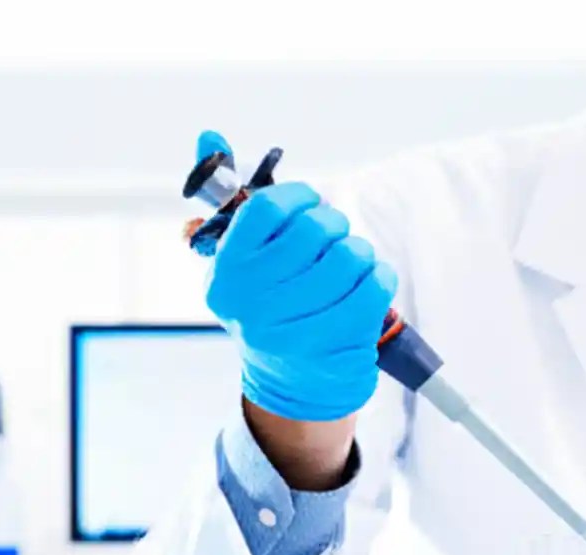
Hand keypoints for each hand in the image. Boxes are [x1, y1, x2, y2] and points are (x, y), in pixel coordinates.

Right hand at [199, 131, 397, 421]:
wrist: (292, 388)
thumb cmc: (268, 309)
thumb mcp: (238, 264)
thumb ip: (226, 203)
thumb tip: (207, 136)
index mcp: (228, 274)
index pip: (266, 208)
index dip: (299, 198)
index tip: (308, 205)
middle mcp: (255, 301)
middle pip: (315, 228)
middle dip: (332, 226)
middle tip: (330, 240)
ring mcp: (298, 325)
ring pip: (351, 253)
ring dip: (357, 254)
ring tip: (346, 269)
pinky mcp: (340, 341)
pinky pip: (377, 282)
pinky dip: (378, 277)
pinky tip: (364, 288)